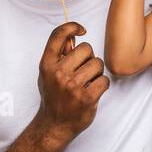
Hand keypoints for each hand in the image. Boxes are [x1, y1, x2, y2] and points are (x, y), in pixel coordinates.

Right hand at [35, 22, 108, 142]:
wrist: (54, 125)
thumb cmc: (54, 96)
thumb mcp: (48, 73)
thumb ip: (59, 55)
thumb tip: (73, 37)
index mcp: (47, 64)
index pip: (58, 35)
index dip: (72, 27)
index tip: (82, 30)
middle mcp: (58, 73)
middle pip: (86, 48)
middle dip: (89, 57)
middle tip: (84, 70)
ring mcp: (72, 86)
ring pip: (98, 64)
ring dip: (97, 72)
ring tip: (88, 82)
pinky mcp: (87, 97)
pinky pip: (105, 80)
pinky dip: (102, 85)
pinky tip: (93, 91)